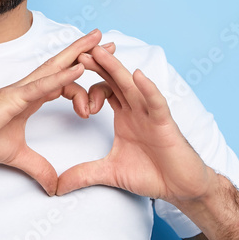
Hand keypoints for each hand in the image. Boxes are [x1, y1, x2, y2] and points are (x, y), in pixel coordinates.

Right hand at [0, 29, 114, 194]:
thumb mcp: (16, 155)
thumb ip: (38, 168)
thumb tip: (53, 185)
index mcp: (28, 98)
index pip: (61, 81)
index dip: (80, 75)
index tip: (98, 76)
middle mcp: (27, 88)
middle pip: (62, 64)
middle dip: (86, 51)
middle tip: (109, 40)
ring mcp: (22, 90)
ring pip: (56, 67)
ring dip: (79, 53)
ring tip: (100, 42)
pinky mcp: (15, 98)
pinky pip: (44, 85)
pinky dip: (63, 76)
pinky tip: (79, 69)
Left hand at [55, 44, 218, 204]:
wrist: (180, 188)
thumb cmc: (152, 174)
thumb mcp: (109, 173)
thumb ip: (83, 175)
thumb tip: (58, 186)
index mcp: (124, 115)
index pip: (103, 90)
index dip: (86, 87)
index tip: (70, 94)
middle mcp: (137, 109)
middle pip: (115, 80)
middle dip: (97, 65)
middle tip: (78, 51)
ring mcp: (151, 114)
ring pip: (131, 85)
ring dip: (116, 68)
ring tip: (100, 53)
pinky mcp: (165, 123)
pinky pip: (156, 102)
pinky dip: (148, 89)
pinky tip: (138, 76)